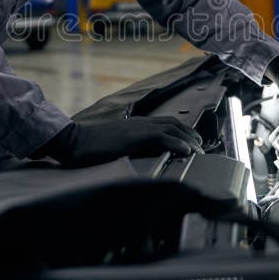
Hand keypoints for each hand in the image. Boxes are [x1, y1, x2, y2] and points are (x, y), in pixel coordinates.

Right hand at [40, 116, 203, 166]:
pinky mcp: (135, 136)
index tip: (194, 142)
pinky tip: (186, 152)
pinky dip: (176, 142)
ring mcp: (139, 128)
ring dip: (189, 139)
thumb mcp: (118, 144)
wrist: (77, 141)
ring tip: (199, 151)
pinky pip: (162, 137)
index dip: (184, 132)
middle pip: (175, 123)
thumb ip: (133, 147)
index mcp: (138, 125)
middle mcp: (142, 123)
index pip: (168, 123)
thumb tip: (145, 156)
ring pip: (173, 128)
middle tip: (201, 148)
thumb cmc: (93, 146)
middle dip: (191, 135)